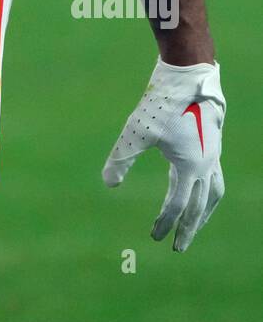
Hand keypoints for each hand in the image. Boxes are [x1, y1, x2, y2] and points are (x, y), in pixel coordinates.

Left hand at [103, 58, 224, 251]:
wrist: (188, 74)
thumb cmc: (161, 102)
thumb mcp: (136, 131)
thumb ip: (122, 158)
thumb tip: (108, 184)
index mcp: (190, 167)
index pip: (177, 205)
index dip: (165, 223)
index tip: (155, 237)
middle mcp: (206, 164)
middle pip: (199, 206)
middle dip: (188, 228)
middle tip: (178, 247)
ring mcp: (213, 153)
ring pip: (213, 192)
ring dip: (203, 212)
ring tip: (194, 223)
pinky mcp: (212, 142)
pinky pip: (213, 175)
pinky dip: (204, 189)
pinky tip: (190, 186)